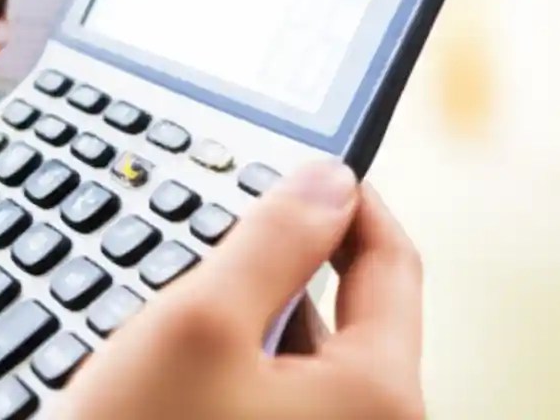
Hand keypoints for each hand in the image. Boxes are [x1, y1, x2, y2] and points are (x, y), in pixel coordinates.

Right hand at [57, 161, 423, 419]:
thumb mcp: (201, 324)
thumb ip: (271, 242)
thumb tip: (328, 179)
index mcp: (376, 394)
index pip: (391, 260)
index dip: (348, 198)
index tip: (302, 164)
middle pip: (338, 307)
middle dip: (274, 261)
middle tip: (212, 228)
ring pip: (293, 350)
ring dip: (240, 310)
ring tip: (175, 297)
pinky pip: (263, 387)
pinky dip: (225, 356)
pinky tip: (168, 354)